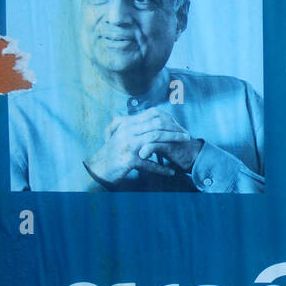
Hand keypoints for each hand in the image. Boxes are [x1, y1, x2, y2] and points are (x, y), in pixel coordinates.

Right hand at [85, 109, 203, 184]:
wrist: (99, 168)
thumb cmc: (113, 152)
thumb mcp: (121, 133)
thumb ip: (135, 123)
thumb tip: (153, 113)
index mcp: (127, 124)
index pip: (152, 114)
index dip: (168, 118)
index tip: (179, 125)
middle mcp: (127, 132)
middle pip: (156, 125)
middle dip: (174, 129)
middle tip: (186, 135)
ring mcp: (128, 145)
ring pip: (155, 140)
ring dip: (172, 142)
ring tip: (184, 145)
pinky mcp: (128, 160)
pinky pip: (149, 164)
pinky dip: (161, 169)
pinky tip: (171, 172)